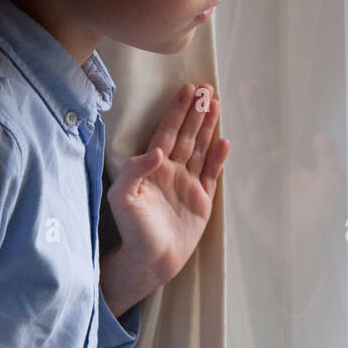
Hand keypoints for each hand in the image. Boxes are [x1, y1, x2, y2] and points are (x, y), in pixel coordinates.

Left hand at [101, 82, 228, 315]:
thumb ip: (135, 170)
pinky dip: (219, 157)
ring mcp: (188, 184)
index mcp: (153, 167)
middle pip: (187, 134)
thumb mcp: (122, 197)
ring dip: (208, 127)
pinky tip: (224, 141)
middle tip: (206, 88)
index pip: (167, 132)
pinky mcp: (203, 199)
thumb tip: (158, 150)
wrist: (150, 259)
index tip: (187, 90)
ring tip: (217, 105)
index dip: (177, 111)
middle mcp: (172, 171)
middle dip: (196, 111)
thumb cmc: (132, 229)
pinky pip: (213, 173)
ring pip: (201, 148)